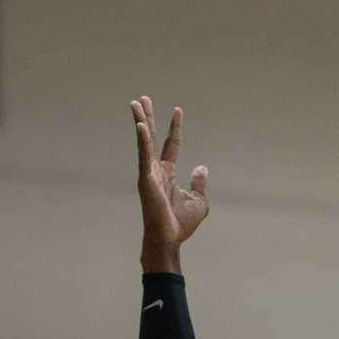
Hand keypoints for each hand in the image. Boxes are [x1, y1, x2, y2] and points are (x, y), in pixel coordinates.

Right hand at [132, 96, 209, 271]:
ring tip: (136, 103)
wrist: (170, 239)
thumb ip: (199, 182)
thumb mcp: (199, 200)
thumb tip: (202, 166)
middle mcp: (156, 170)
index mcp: (168, 173)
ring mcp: (149, 173)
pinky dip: (142, 141)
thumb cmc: (181, 224)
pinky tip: (140, 125)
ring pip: (144, 142)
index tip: (177, 110)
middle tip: (142, 99)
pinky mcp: (145, 180)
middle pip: (151, 137)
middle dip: (147, 117)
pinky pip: (144, 157)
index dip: (174, 127)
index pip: (171, 144)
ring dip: (140, 121)